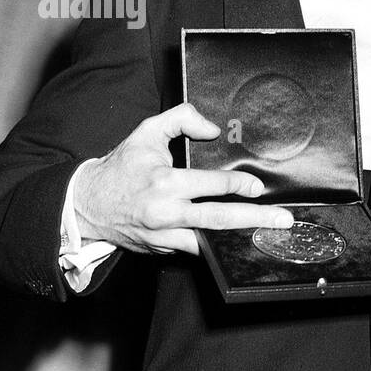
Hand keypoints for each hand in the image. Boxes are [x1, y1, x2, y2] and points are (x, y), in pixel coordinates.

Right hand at [74, 102, 293, 255]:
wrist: (87, 205)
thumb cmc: (121, 167)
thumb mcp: (146, 132)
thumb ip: (181, 119)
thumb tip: (213, 129)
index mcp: (165, 182)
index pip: (211, 184)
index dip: (238, 184)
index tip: (256, 186)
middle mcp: (167, 212)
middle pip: (219, 219)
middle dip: (255, 219)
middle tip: (283, 221)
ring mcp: (165, 236)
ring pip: (210, 241)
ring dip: (239, 240)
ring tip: (270, 237)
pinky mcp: (163, 250)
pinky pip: (196, 250)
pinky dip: (217, 248)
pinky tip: (239, 244)